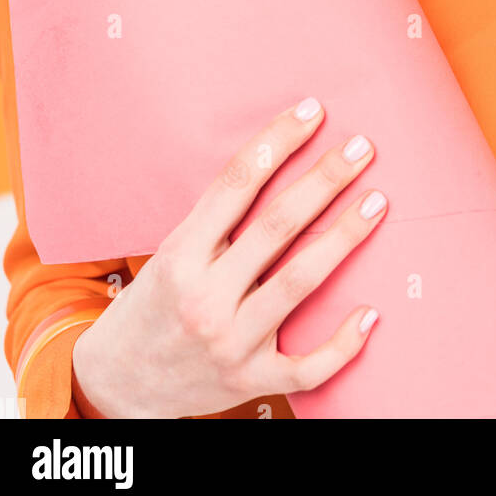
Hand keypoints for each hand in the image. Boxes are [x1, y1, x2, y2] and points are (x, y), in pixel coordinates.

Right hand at [71, 98, 385, 417]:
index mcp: (179, 255)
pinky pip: (308, 367)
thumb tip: (281, 159)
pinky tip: (370, 312)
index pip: (236, 182)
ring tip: (377, 202)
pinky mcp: (251, 381)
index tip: (314, 111)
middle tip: (362, 149)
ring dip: (344, 237)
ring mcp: (230, 343)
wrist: (118, 384)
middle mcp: (204, 298)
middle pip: (277, 225)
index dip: (278, 141)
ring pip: (299, 282)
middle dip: (325, 180)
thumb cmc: (152, 305)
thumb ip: (217, 219)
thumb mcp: (169, 253)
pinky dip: (343, 343)